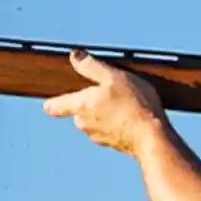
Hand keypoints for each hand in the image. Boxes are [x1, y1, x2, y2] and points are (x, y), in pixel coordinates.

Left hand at [43, 50, 166, 155]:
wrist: (152, 138)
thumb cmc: (134, 105)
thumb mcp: (113, 77)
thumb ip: (91, 67)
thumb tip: (75, 56)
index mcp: (80, 106)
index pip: (55, 106)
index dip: (52, 102)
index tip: (48, 102)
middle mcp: (84, 124)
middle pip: (79, 110)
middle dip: (91, 101)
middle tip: (111, 91)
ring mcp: (97, 136)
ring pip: (95, 120)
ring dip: (105, 112)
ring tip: (127, 103)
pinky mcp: (112, 144)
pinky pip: (109, 129)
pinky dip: (117, 123)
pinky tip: (133, 115)